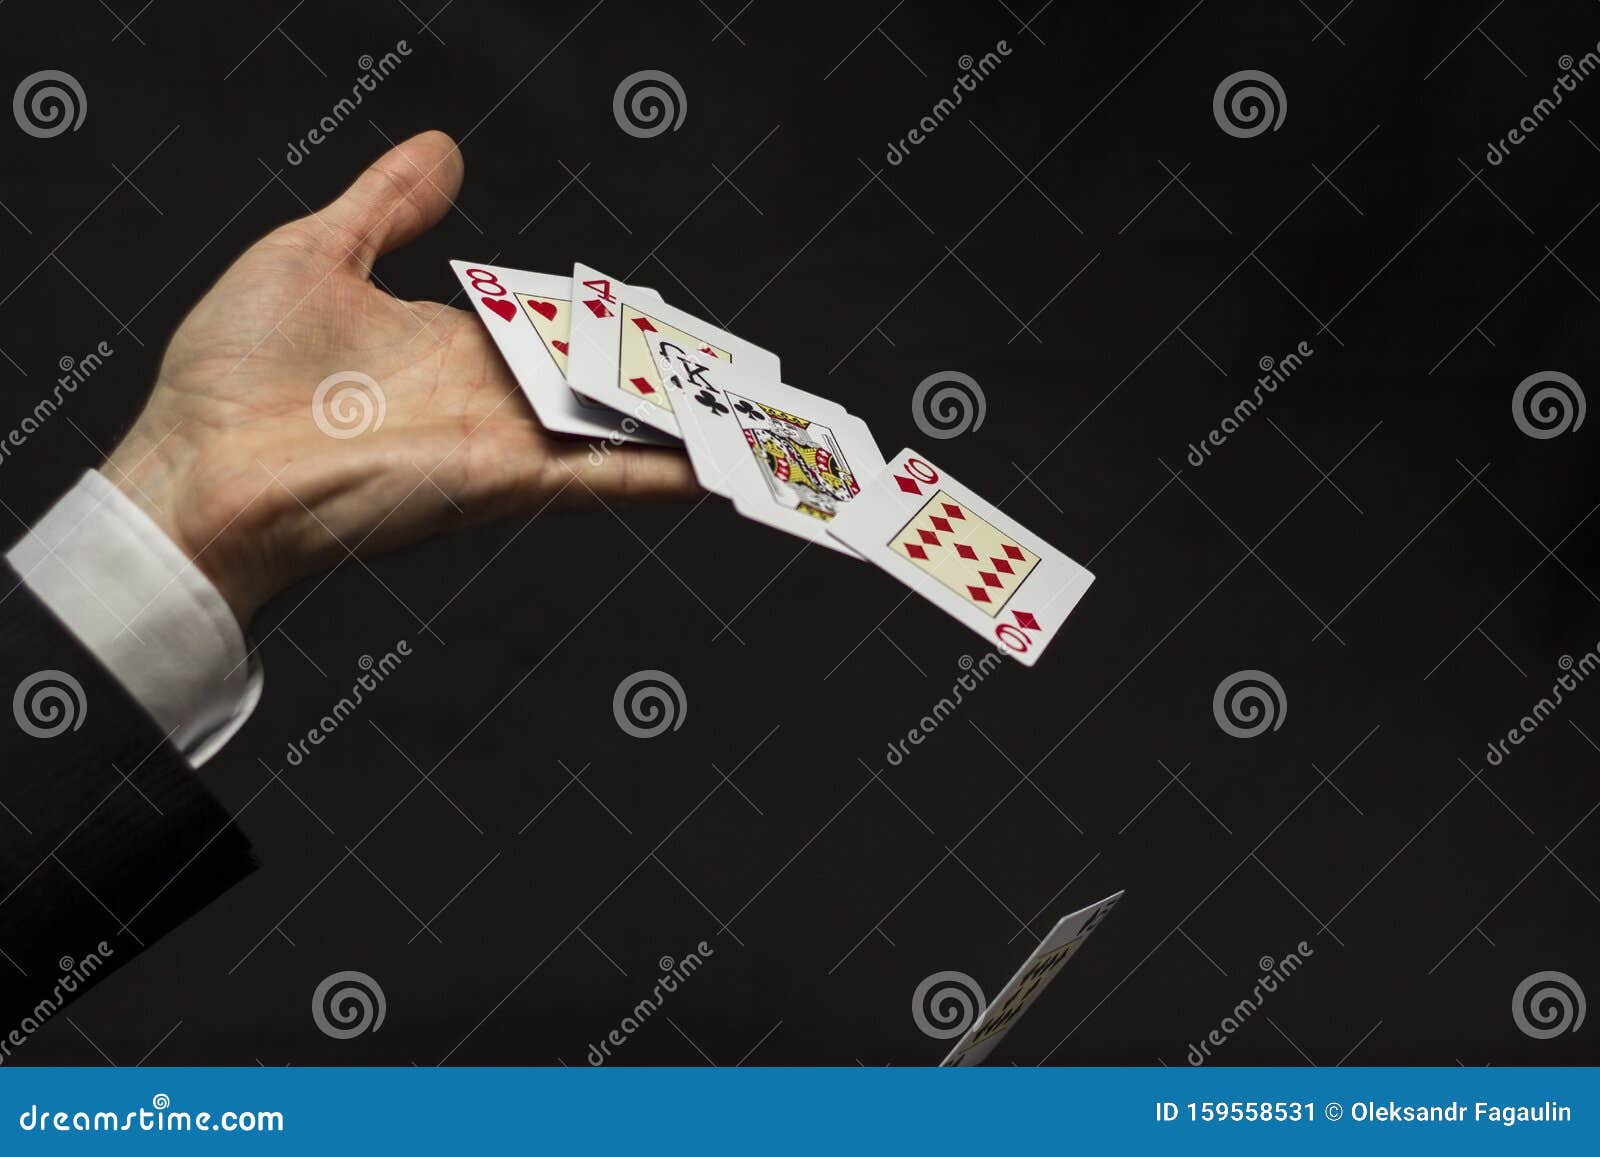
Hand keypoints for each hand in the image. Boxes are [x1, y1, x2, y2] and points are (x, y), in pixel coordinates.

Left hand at [104, 130, 696, 624]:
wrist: (200, 471)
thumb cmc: (233, 372)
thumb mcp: (316, 253)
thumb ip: (389, 206)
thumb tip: (444, 151)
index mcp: (456, 342)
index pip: (559, 322)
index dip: (615, 316)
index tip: (662, 307)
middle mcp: (492, 395)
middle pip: (605, 376)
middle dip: (673, 371)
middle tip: (742, 365)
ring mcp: (504, 440)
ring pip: (622, 426)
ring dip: (691, 422)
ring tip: (762, 414)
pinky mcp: (504, 481)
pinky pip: (605, 476)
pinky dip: (667, 474)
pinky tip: (725, 470)